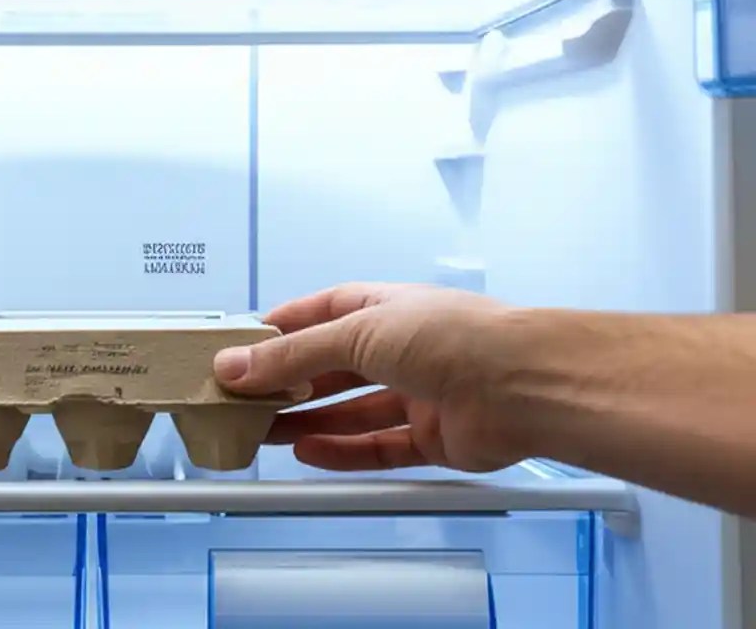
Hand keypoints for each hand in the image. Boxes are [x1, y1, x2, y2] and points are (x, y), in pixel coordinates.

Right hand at [213, 282, 532, 472]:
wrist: (527, 386)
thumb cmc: (453, 336)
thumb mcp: (357, 334)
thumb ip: (293, 355)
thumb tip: (234, 364)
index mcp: (385, 309)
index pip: (322, 315)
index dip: (282, 331)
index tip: (241, 349)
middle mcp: (402, 349)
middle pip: (332, 368)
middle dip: (288, 384)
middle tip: (241, 400)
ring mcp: (419, 395)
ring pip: (351, 412)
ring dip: (307, 422)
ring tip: (261, 432)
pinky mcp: (433, 439)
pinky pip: (378, 447)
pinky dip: (342, 452)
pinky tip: (307, 453)